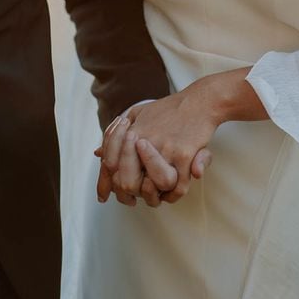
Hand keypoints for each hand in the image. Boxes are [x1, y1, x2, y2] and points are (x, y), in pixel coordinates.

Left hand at [97, 92, 216, 206]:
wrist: (200, 101)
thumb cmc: (169, 109)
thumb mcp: (138, 113)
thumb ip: (116, 135)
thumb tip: (97, 154)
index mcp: (131, 131)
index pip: (110, 165)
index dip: (106, 184)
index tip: (105, 197)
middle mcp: (145, 141)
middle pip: (127, 180)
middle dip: (129, 193)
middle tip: (133, 197)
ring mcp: (165, 149)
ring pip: (150, 187)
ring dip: (151, 193)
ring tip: (154, 190)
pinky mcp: (184, 154)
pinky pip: (176, 186)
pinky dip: (173, 195)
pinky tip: (171, 191)